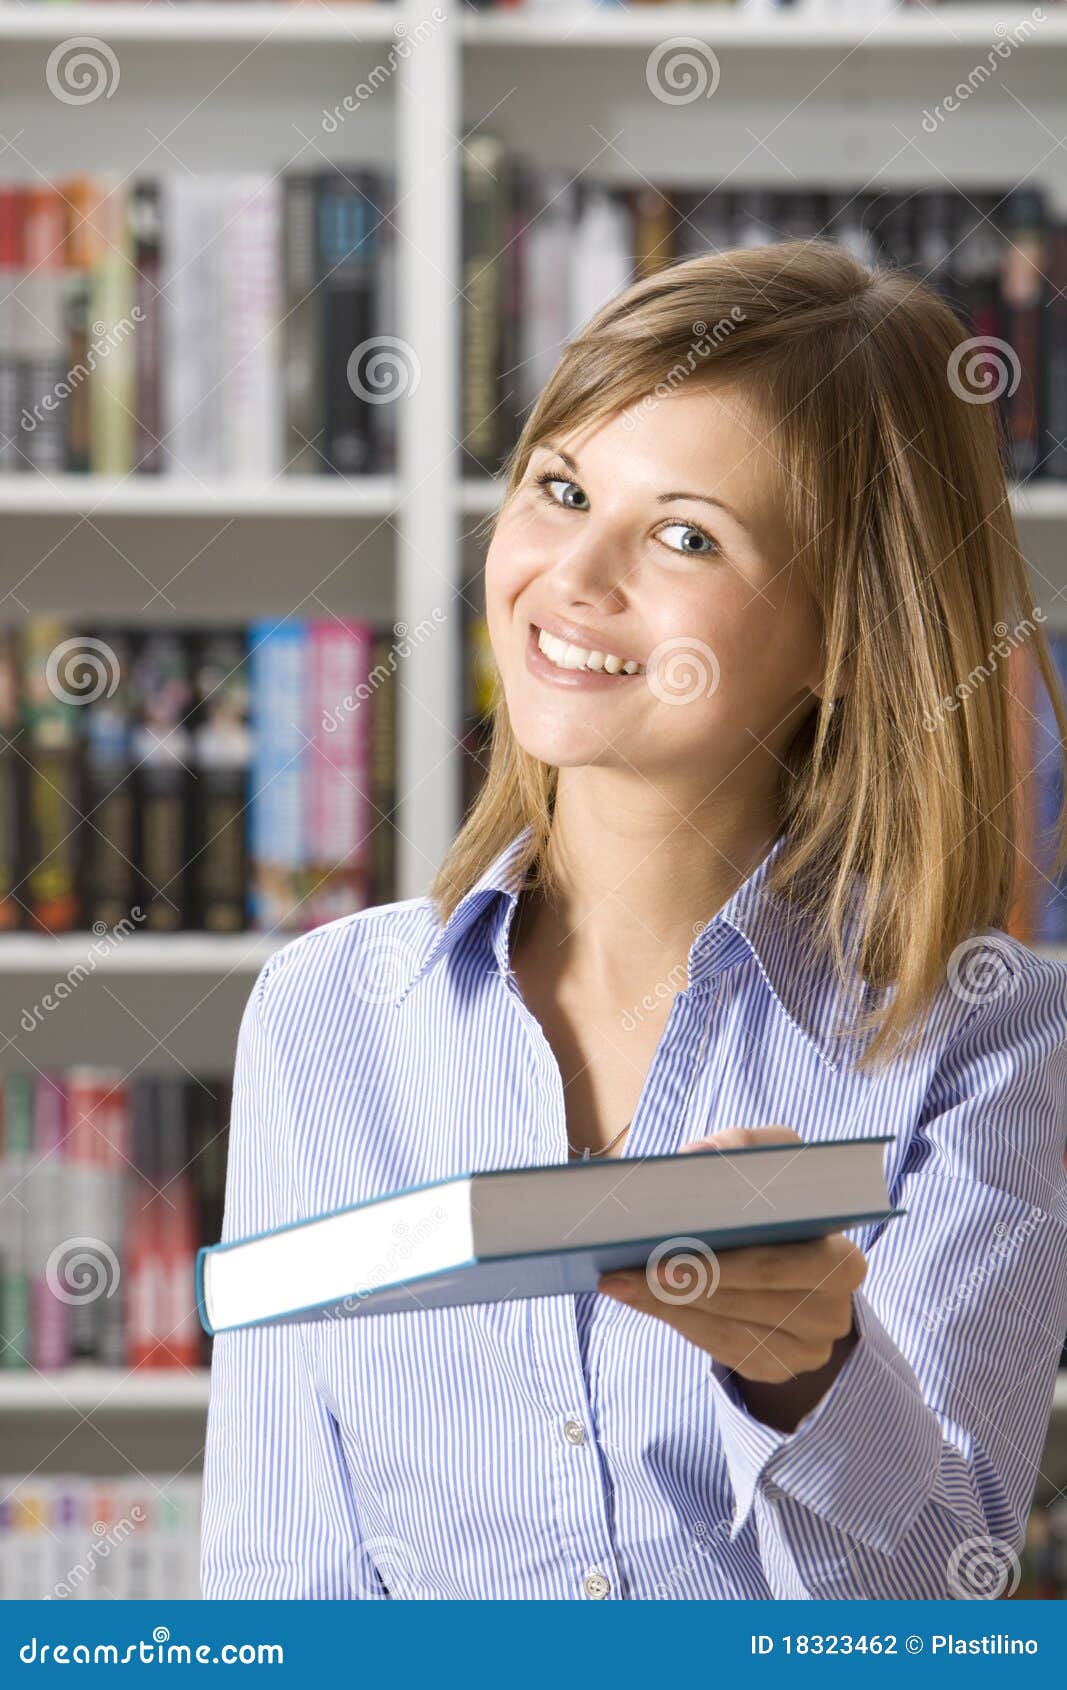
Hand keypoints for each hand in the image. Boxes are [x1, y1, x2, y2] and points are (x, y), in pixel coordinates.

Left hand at [596, 1125, 867, 1420]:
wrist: (795, 1260)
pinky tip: (641, 1300)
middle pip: (750, 1300)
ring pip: (730, 1330)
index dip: (724, 1261)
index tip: (668, 1246)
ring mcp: (809, 1347)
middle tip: (630, 1271)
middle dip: (686, 1284)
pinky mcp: (780, 1368)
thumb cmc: (774, 1203)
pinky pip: (723, 1350)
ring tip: (619, 1283)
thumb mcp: (772, 1162)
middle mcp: (835, 1310)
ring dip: (668, 1306)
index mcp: (842, 1257)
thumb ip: (743, 1147)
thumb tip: (698, 1156)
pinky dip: (679, 1322)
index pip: (780, 1262)